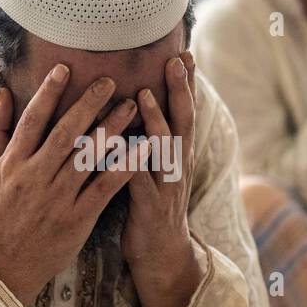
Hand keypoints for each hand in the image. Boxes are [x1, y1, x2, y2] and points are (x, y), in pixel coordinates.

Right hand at [0, 67, 139, 304]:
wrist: (3, 265)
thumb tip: (4, 93)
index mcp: (13, 163)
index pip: (33, 120)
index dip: (49, 92)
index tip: (66, 69)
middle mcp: (36, 177)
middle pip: (66, 133)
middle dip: (89, 104)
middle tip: (111, 81)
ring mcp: (58, 198)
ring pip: (88, 157)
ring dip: (112, 129)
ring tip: (132, 107)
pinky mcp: (78, 217)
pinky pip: (105, 188)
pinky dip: (124, 167)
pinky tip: (142, 149)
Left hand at [121, 54, 196, 277]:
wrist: (162, 254)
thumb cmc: (153, 206)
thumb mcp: (159, 168)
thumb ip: (153, 138)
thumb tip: (141, 103)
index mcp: (179, 154)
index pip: (186, 111)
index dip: (187, 84)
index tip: (186, 53)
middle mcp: (177, 165)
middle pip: (183, 122)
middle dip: (180, 91)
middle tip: (176, 61)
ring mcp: (166, 185)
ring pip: (163, 148)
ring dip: (154, 120)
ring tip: (142, 95)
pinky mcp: (150, 205)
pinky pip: (139, 180)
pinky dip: (129, 161)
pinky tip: (119, 145)